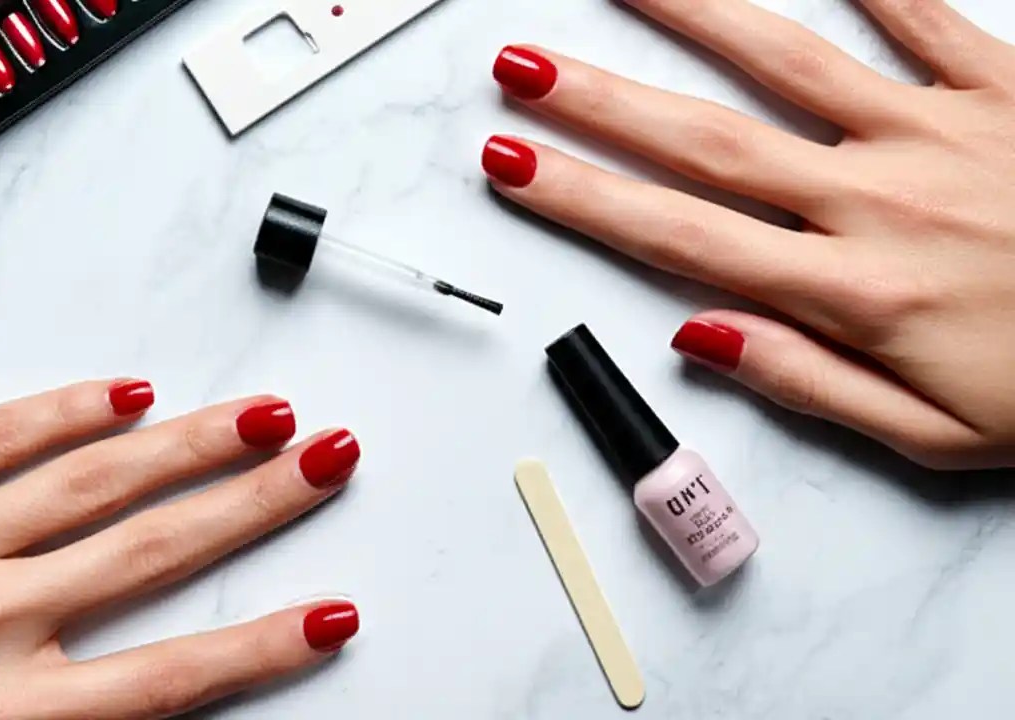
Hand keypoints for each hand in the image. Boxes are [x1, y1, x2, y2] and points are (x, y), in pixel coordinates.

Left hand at [0, 380, 360, 718]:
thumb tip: (132, 695)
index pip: (169, 677)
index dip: (264, 644)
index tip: (330, 613)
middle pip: (155, 551)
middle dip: (259, 503)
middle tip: (327, 460)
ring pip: (93, 480)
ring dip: (193, 442)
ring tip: (264, 414)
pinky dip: (68, 410)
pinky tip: (126, 391)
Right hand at [484, 0, 1014, 468]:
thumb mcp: (929, 436)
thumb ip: (806, 382)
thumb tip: (701, 336)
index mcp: (852, 291)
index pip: (679, 237)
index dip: (583, 195)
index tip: (513, 162)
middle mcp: (878, 200)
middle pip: (707, 142)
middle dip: (600, 103)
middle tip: (524, 69)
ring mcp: (938, 134)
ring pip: (791, 62)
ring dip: (695, 18)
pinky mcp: (1003, 89)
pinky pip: (924, 15)